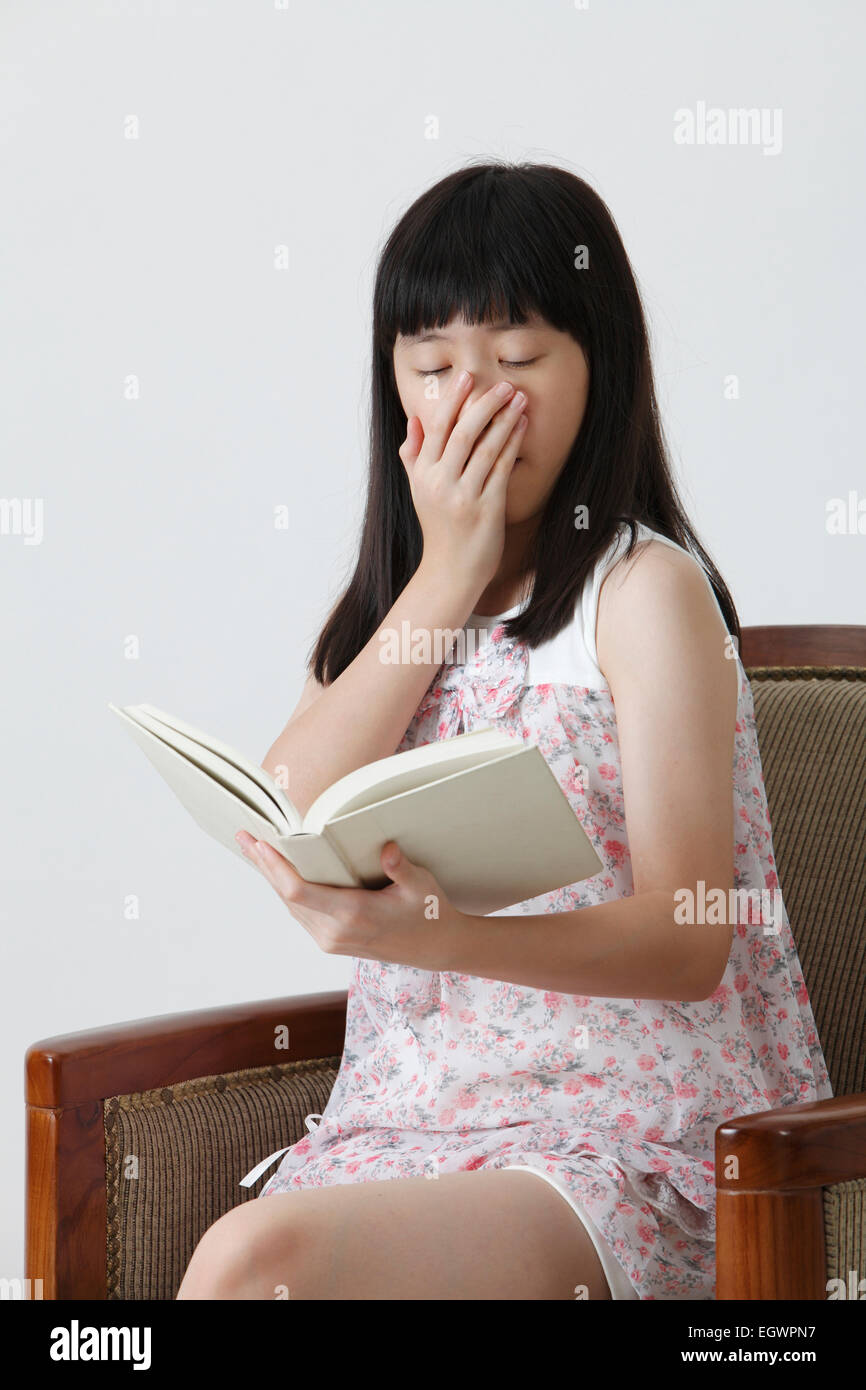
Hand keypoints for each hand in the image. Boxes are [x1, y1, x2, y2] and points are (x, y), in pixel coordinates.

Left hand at [235, 829, 463, 970]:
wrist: (435, 949)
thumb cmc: (429, 913)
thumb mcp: (422, 887)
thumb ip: (401, 869)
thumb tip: (387, 849)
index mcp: (354, 915)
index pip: (299, 892)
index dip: (275, 868)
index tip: (260, 843)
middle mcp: (335, 931)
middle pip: (286, 896)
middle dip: (264, 865)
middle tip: (244, 836)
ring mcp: (330, 940)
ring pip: (289, 906)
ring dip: (271, 878)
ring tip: (255, 849)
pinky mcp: (331, 941)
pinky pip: (299, 913)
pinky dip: (285, 890)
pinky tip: (277, 873)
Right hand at [400, 370, 526, 589]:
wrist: (451, 570)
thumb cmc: (439, 527)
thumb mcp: (418, 490)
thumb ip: (413, 455)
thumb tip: (414, 421)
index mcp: (422, 474)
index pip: (436, 427)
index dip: (453, 399)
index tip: (467, 377)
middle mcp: (439, 483)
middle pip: (461, 433)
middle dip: (484, 404)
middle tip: (503, 385)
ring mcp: (463, 496)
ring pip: (485, 448)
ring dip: (504, 419)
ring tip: (519, 398)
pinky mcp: (486, 509)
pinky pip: (501, 468)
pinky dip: (512, 443)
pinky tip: (522, 425)